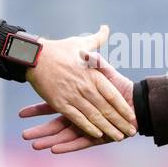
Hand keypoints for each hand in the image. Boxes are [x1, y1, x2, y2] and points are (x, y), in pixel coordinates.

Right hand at [24, 25, 135, 141]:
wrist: (35, 56)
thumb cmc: (59, 49)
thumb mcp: (81, 42)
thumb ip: (97, 39)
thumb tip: (106, 28)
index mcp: (92, 74)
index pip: (112, 94)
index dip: (122, 106)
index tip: (132, 115)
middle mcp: (85, 86)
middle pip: (106, 108)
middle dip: (120, 121)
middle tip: (132, 131)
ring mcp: (72, 96)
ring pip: (94, 116)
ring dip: (108, 128)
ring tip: (119, 137)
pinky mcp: (60, 103)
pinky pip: (76, 118)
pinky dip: (87, 127)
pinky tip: (97, 135)